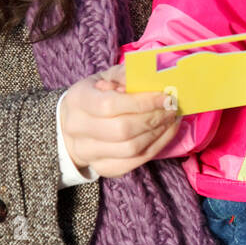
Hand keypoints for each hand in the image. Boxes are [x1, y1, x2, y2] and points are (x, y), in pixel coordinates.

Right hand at [60, 64, 181, 177]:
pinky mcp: (104, 168)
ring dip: (158, 133)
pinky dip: (157, 146)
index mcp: (78, 100)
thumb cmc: (97, 95)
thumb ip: (128, 76)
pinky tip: (166, 132)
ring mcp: (89, 152)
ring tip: (171, 118)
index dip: (142, 102)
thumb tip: (154, 81)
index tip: (164, 97)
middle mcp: (78, 128)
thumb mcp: (108, 77)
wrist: (74, 123)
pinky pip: (136, 162)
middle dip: (153, 119)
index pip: (110, 105)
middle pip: (122, 130)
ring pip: (131, 149)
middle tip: (171, 108)